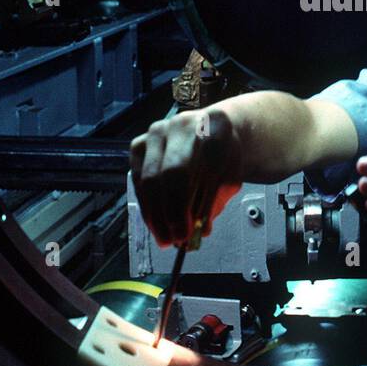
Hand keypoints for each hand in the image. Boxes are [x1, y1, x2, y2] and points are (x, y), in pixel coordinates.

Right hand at [129, 109, 243, 246]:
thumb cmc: (222, 157)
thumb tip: (199, 231)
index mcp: (210, 128)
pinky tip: (156, 221)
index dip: (183, 207)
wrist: (214, 131)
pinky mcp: (140, 142)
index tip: (185, 234)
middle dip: (167, 214)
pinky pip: (137, 178)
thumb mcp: (229, 179)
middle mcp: (181, 125)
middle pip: (165, 175)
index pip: (190, 171)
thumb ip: (214, 202)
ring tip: (164, 237)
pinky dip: (146, 204)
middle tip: (172, 240)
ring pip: (147, 179)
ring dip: (154, 214)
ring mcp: (158, 131)